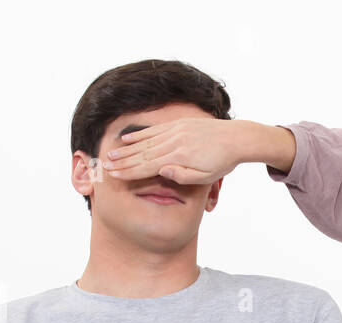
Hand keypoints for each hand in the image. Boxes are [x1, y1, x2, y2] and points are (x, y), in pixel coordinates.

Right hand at [101, 116, 261, 185]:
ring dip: (126, 149)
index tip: (114, 175)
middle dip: (122, 162)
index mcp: (178, 158)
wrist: (237, 138)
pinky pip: (154, 131)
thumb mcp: (206, 177)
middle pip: (142, 155)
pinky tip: (127, 139)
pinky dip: (140, 135)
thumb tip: (160, 171)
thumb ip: (182, 176)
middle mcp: (173, 143)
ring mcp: (175, 132)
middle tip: (105, 167)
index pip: (147, 167)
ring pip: (145, 142)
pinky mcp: (178, 125)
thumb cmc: (222, 162)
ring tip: (111, 154)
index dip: (129, 172)